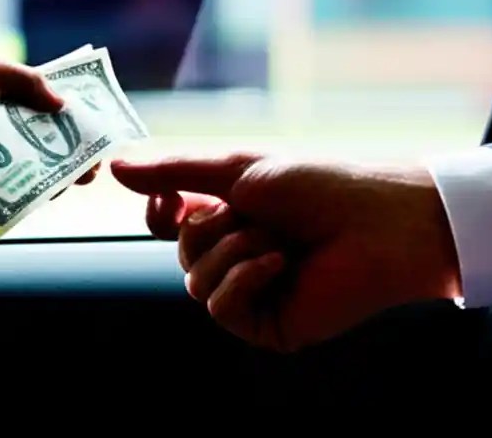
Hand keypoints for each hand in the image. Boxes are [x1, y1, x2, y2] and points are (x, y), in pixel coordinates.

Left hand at [0, 59, 99, 186]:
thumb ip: (22, 79)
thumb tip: (61, 103)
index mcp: (3, 100)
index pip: (47, 108)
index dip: (73, 116)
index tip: (97, 125)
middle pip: (47, 144)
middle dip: (74, 152)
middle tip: (95, 161)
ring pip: (32, 170)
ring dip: (58, 175)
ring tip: (76, 178)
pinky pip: (6, 192)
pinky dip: (29, 193)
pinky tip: (48, 191)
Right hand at [110, 153, 460, 351]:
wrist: (379, 223)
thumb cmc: (318, 186)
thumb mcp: (238, 168)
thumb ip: (175, 170)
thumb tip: (113, 166)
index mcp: (233, 216)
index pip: (170, 224)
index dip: (160, 211)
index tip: (165, 196)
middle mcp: (240, 255)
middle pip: (179, 252)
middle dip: (209, 228)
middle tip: (251, 213)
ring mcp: (255, 293)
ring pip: (194, 282)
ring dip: (231, 252)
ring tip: (275, 239)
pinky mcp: (269, 325)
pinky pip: (222, 309)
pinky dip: (243, 279)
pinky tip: (278, 264)